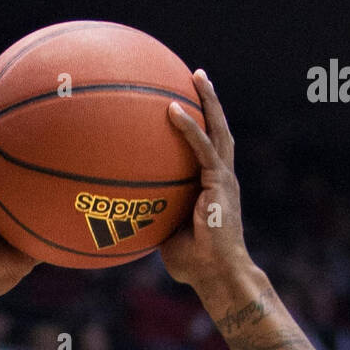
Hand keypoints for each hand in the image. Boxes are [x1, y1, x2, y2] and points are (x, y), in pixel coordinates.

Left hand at [158, 71, 255, 301]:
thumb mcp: (168, 235)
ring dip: (208, 102)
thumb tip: (125, 213)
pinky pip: (202, 149)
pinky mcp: (220, 183)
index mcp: (214, 188)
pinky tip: (173, 110)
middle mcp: (223, 178)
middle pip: (219, 130)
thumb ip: (156, 217)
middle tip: (197, 76)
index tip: (188, 104)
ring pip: (218, 130)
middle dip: (210, 102)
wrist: (217, 274)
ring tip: (197, 76)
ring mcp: (224, 179)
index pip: (209, 150)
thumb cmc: (193, 264)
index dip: (201, 126)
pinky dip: (188, 128)